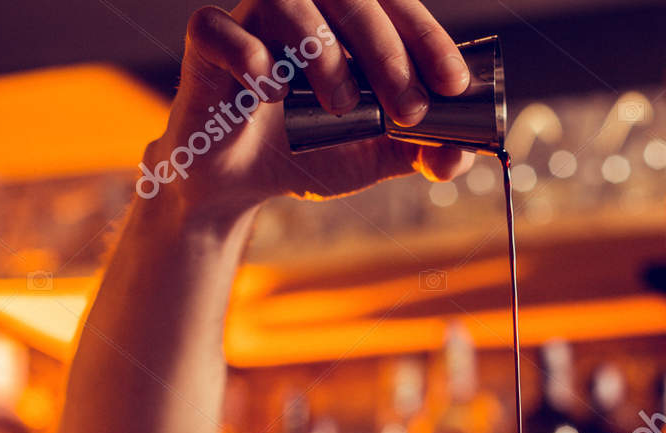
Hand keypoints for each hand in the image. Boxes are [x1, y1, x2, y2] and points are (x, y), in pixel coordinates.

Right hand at [145, 1, 476, 223]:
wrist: (242, 182)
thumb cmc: (309, 149)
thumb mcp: (375, 155)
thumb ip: (420, 151)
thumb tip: (460, 157)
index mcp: (347, 23)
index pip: (395, 6)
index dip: (429, 39)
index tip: (454, 85)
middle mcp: (303, 9)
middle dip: (387, 52)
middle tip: (408, 109)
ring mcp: (251, 21)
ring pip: (286, 0)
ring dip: (323, 52)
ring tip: (340, 106)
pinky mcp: (206, 46)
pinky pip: (217, 28)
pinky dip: (249, 57)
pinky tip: (271, 92)